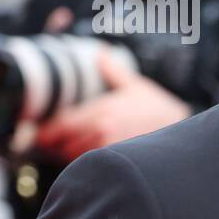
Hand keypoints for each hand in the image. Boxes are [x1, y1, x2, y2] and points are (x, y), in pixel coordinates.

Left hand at [35, 49, 191, 162]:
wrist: (182, 130)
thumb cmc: (158, 110)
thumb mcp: (136, 85)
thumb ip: (113, 70)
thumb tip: (100, 53)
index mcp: (100, 111)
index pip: (59, 124)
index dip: (43, 130)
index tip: (36, 130)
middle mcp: (101, 131)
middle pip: (60, 144)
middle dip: (52, 143)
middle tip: (47, 140)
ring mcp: (108, 148)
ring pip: (72, 156)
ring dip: (64, 153)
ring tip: (65, 147)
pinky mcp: (116, 160)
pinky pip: (89, 165)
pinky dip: (81, 162)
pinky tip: (84, 155)